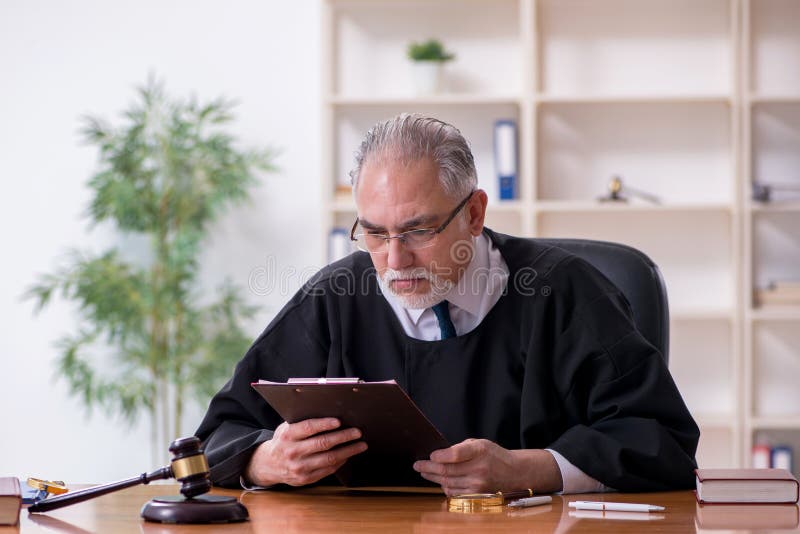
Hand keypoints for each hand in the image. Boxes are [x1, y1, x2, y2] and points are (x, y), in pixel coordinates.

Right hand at [245, 418, 366, 486]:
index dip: (324, 424)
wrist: (268, 465)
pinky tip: (349, 455)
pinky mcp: (305, 479)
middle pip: (322, 443)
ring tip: (360, 445)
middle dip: (343, 437)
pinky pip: (328, 470)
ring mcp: (299, 467)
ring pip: (329, 459)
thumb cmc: (283, 441)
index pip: (308, 428)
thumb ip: (302, 422)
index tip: (339, 421)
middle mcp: (292, 452)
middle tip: (357, 432)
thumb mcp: (286, 428)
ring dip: (348, 451)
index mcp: (287, 435)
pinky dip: (341, 462)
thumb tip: (329, 412)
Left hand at [412, 438, 561, 495]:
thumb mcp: (479, 443)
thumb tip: (438, 455)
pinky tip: (439, 481)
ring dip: (433, 477)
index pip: (456, 454)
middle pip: (448, 470)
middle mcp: (479, 468)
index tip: (430, 454)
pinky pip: (455, 492)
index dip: (441, 455)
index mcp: (480, 450)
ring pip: (448, 482)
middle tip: (418, 465)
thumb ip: (460, 448)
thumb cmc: (493, 455)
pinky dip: (445, 487)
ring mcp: (478, 484)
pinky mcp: (477, 495)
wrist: (513, 472)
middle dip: (429, 467)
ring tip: (424, 472)